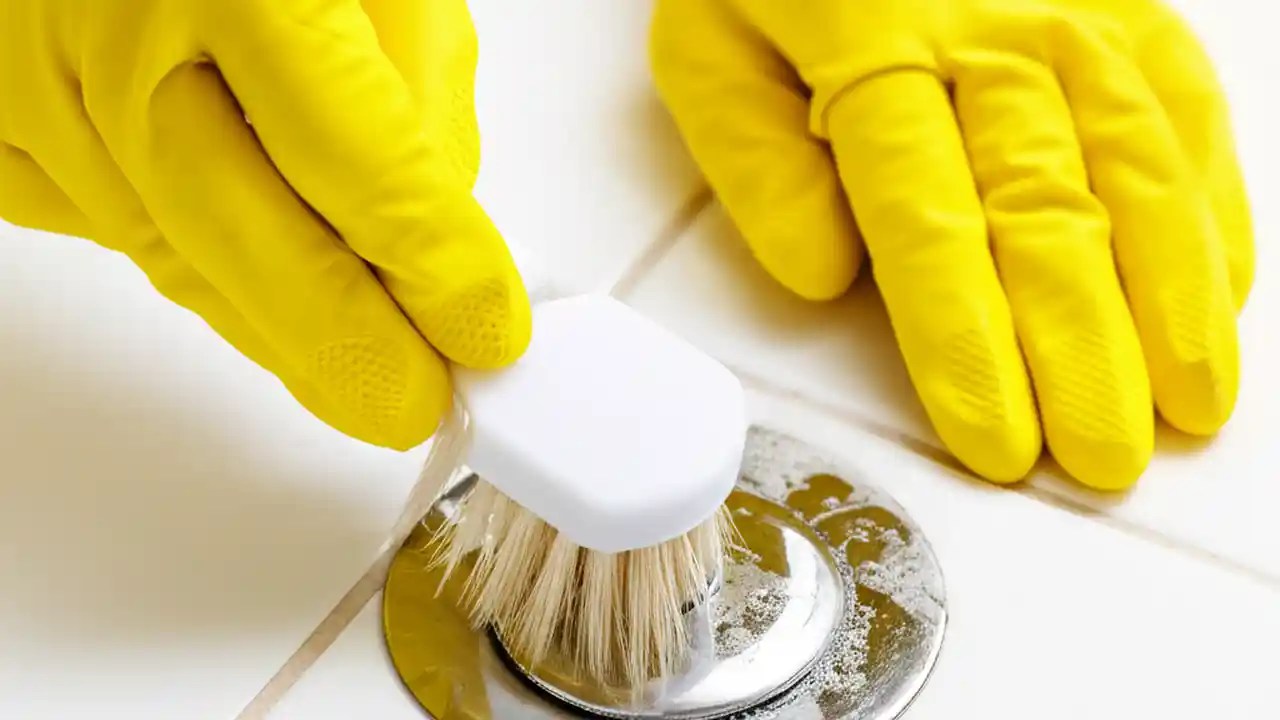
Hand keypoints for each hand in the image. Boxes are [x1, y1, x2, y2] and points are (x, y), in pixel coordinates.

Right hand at [0, 0, 530, 449]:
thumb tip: (434, 232)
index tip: (484, 332)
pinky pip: (110, 241)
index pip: (360, 166)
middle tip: (415, 404)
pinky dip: (201, 280)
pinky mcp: (1, 140)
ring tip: (359, 371)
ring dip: (279, 331)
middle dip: (346, 348)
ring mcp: (43, 100)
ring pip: (176, 261)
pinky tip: (262, 295)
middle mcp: (125, 48)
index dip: (432, 269)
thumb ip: (415, 92)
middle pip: (245, 243)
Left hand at [651, 0, 1253, 488]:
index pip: (930, 227)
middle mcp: (991, 38)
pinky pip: (1189, 112)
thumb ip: (756, 162)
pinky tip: (1221, 293)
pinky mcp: (1131, 6)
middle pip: (1049, 215)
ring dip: (1172, 301)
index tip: (996, 440)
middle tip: (1100, 460)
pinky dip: (1213, 208)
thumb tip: (828, 274)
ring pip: (1141, 173)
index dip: (970, 344)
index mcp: (873, 56)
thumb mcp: (710, 51)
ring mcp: (1077, 17)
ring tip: (1188, 408)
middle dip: (1082, 352)